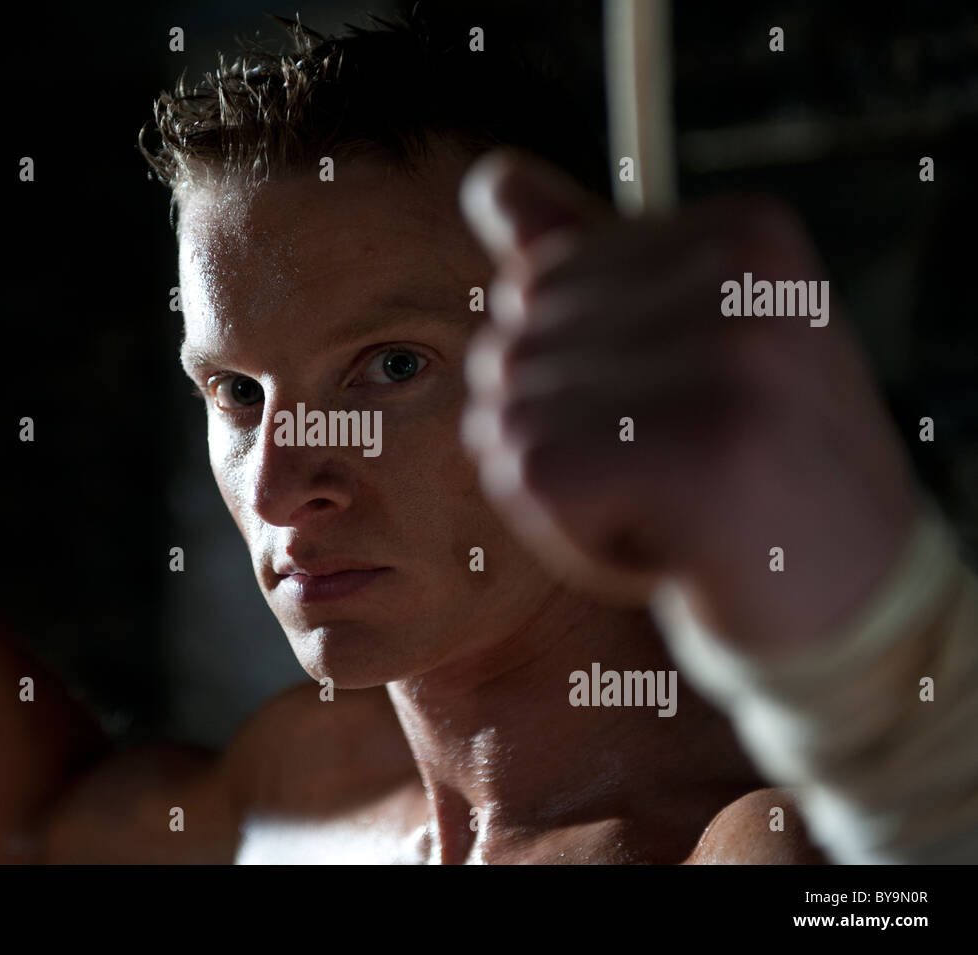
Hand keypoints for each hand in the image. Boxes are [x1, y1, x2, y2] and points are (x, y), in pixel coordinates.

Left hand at [459, 150, 920, 650]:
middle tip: (663, 479)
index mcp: (743, 230)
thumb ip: (582, 261)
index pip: (534, 275)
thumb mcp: (673, 347)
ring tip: (666, 511)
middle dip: (557, 435)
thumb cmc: (748, 474)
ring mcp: (726, 359)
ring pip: (510, 413)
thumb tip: (490, 176)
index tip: (668, 418)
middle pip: (511, 343)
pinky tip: (658, 547)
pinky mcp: (696, 451)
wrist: (857, 607)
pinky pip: (528, 475)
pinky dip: (566, 533)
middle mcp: (740, 276)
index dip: (570, 375)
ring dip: (563, 492)